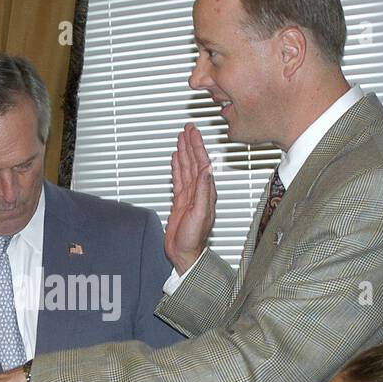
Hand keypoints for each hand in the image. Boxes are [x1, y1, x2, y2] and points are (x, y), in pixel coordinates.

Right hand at [165, 123, 215, 274]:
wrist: (184, 253)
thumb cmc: (193, 239)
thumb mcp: (200, 213)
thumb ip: (203, 192)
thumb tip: (206, 171)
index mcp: (205, 192)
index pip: (202, 163)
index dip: (197, 146)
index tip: (193, 133)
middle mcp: (199, 191)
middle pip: (194, 161)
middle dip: (191, 143)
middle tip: (188, 129)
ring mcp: (189, 195)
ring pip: (186, 167)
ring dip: (184, 152)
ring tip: (181, 138)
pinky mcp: (181, 200)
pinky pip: (179, 178)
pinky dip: (177, 166)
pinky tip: (176, 159)